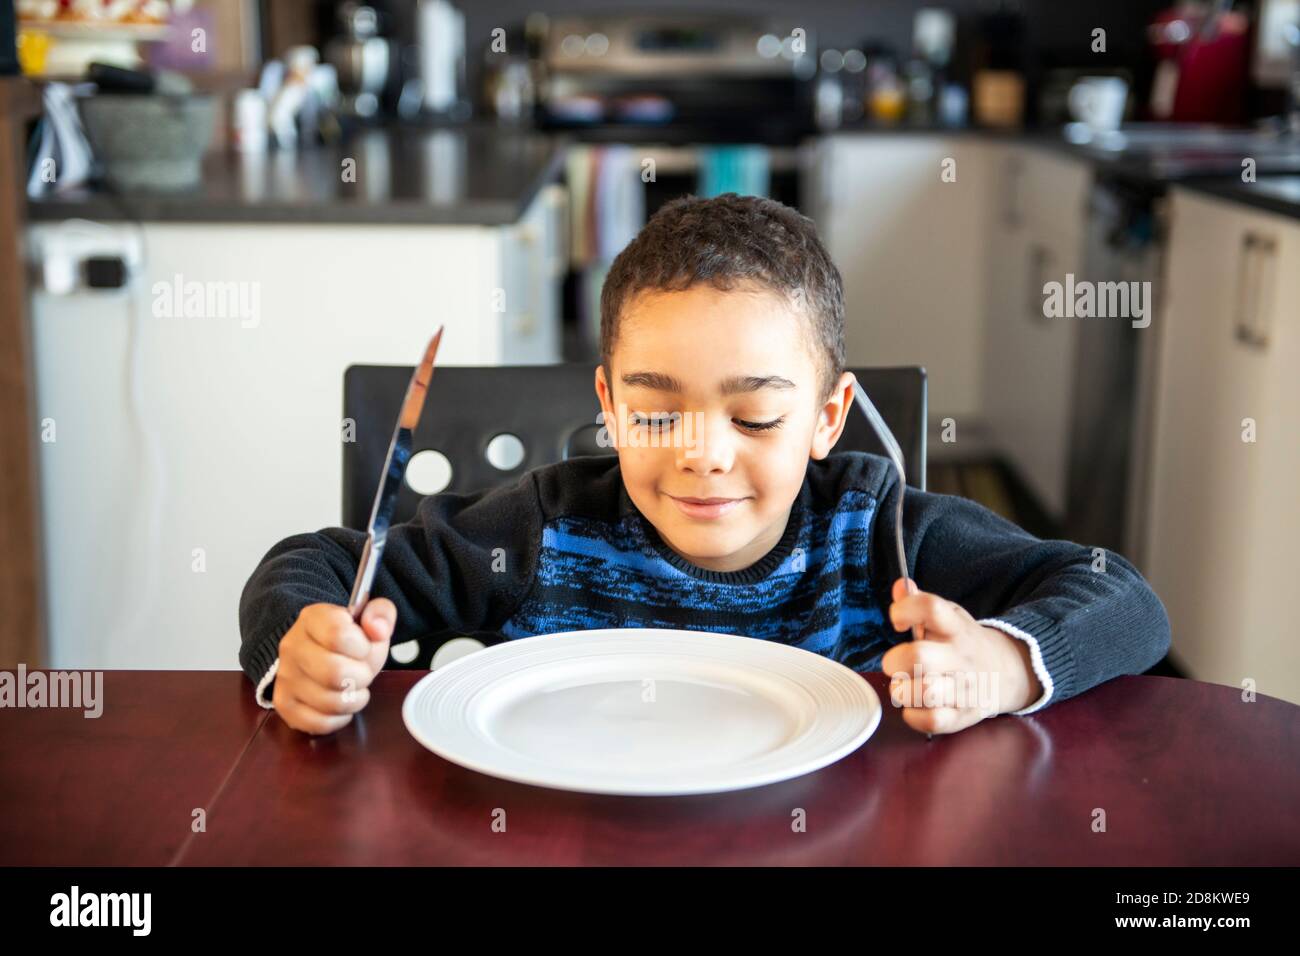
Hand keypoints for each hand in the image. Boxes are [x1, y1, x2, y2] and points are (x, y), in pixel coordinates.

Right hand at [272, 599, 395, 734]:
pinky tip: (341, 705)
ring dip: (353, 700)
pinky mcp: (284, 705)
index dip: (362, 647)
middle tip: (362, 673)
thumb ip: (381, 614)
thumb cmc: (349, 640)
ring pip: (329, 701)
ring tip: (353, 688)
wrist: (321, 654)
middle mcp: (292, 646)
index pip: (339, 635)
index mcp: (312, 619)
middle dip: (361, 677)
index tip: (364, 648)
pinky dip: (338, 719)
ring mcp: (285, 677)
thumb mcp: (370, 619)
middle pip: (335, 673)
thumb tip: (377, 629)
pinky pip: (318, 723)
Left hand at [880, 578, 1040, 734]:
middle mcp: (961, 658)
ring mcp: (964, 689)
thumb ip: (920, 603)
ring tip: (902, 686)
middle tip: (893, 663)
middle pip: (919, 657)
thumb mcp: (949, 617)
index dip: (905, 610)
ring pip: (925, 692)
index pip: (930, 608)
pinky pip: (933, 721)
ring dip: (902, 691)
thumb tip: (901, 586)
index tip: (897, 620)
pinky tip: (913, 706)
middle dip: (894, 660)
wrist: (1007, 671)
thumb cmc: (963, 642)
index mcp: (956, 628)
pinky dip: (914, 716)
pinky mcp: (964, 715)